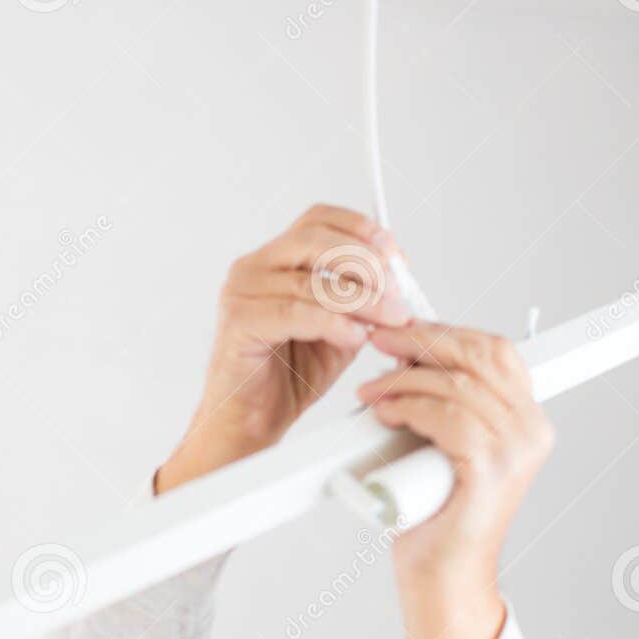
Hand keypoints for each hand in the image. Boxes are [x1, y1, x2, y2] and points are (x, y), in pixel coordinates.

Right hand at [155, 205, 410, 493]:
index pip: (319, 219)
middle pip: (315, 240)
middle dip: (365, 263)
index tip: (395, 256)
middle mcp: (253, 267)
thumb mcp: (339, 329)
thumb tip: (399, 283)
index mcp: (275, 259)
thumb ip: (362, 302)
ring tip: (388, 319)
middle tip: (397, 292)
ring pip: (310, 280)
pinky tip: (354, 336)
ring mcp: (241, 292)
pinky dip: (332, 322)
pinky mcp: (239, 322)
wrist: (253, 419)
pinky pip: (294, 313)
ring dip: (360, 299)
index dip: (361, 229)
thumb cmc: (289, 375)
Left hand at [357, 323, 554, 638]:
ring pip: (458, 385)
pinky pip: (449, 419)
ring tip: (371, 393)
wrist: (442, 579)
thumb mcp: (441, 442)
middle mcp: (532, 431)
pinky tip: (385, 414)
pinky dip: (410, 408)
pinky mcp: (491, 473)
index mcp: (527, 419)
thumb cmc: (436, 514)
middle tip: (379, 343)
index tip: (400, 330)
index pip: (494, 350)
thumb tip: (404, 352)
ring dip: (404, 381)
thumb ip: (442, 400)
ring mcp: (517, 452)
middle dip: (422, 342)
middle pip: (480, 356)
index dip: (445, 332)